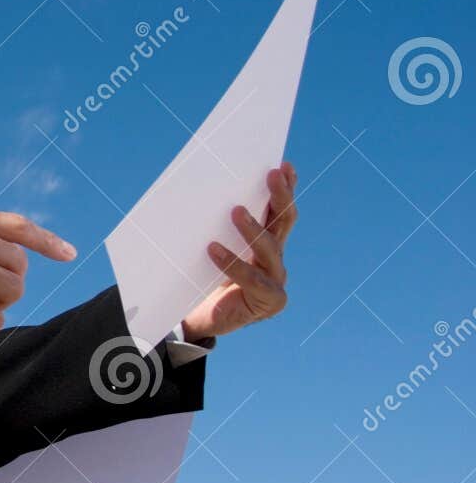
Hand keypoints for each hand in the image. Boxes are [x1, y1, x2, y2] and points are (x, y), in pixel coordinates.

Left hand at [180, 162, 298, 342]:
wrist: (198, 318)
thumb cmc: (201, 278)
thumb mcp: (207, 245)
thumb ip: (212, 224)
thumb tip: (197, 188)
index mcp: (266, 242)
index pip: (280, 211)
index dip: (285, 188)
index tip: (284, 164)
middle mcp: (275, 258)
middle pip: (284, 223)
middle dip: (280, 197)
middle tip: (271, 174)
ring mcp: (275, 280)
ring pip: (269, 249)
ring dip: (252, 228)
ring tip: (235, 211)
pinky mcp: (268, 301)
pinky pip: (251, 279)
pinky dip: (232, 263)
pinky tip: (213, 249)